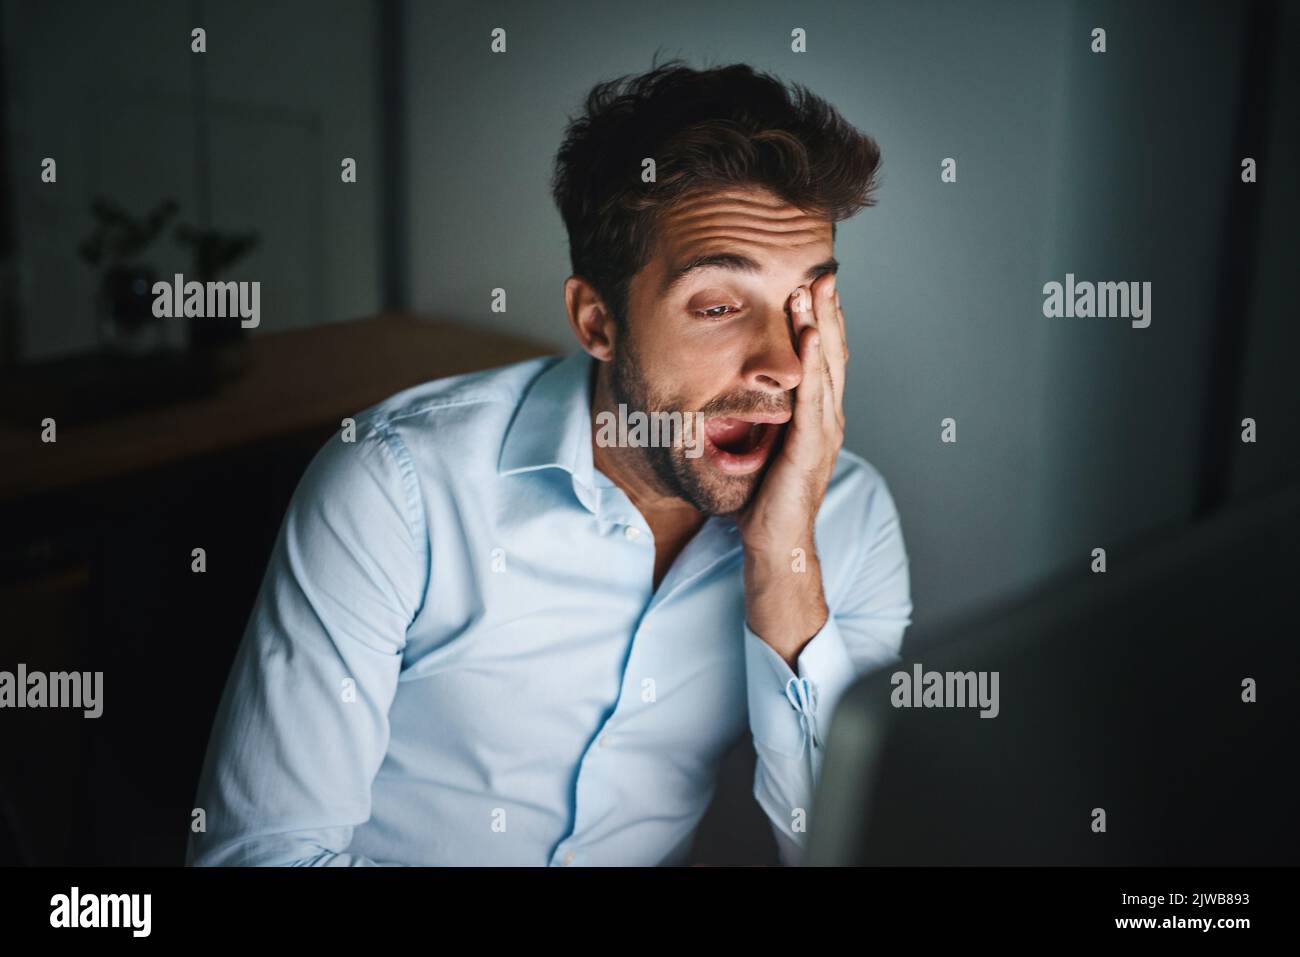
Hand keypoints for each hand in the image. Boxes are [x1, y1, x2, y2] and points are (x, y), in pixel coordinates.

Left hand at [736, 271, 846, 660]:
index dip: (821, 321)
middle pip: (833, 355)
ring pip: (827, 368)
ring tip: (814, 289)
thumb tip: (736, 389)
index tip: (813, 284)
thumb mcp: (761, 446)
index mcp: (818, 418)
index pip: (824, 360)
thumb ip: (759, 416)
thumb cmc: (764, 501)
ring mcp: (824, 433)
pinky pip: (813, 396)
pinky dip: (814, 363)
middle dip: (827, 312)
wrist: (773, 545)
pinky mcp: (811, 447)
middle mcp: (828, 420)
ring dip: (821, 326)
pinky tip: (810, 335)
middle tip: (822, 271)